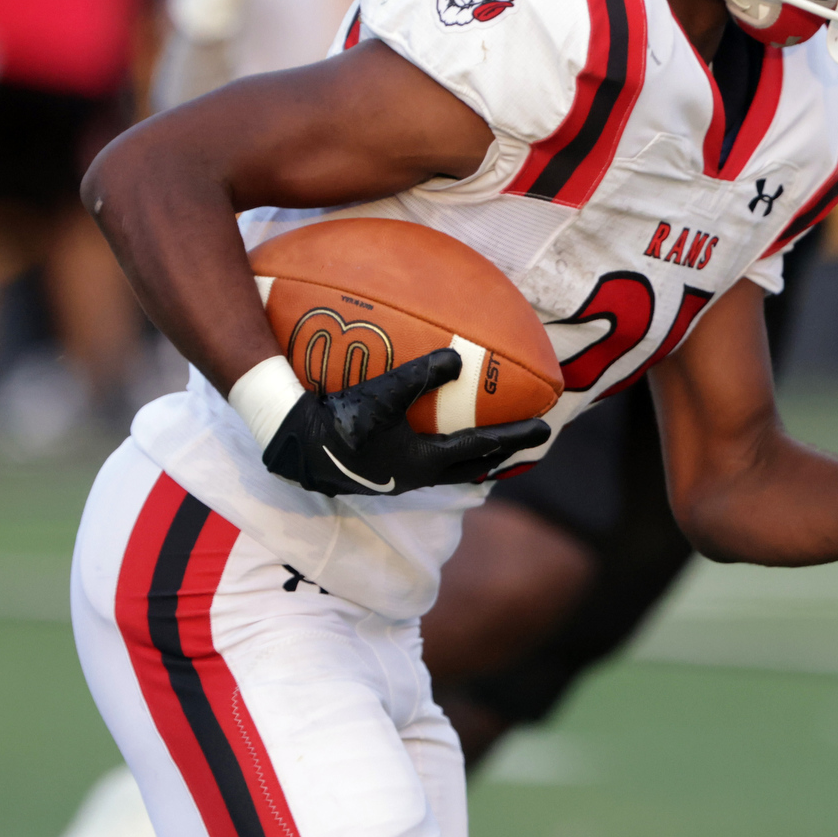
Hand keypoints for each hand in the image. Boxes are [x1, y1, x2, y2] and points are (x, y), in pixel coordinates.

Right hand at [262, 348, 548, 496]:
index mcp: (424, 463)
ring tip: (481, 444)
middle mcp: (414, 476)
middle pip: (469, 468)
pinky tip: (424, 432)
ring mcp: (394, 476)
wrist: (292, 443)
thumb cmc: (340, 420)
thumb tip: (460, 360)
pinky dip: (434, 447)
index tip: (545, 431)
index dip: (514, 437)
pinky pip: (417, 458)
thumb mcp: (384, 394)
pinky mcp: (374, 469)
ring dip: (467, 457)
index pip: (481, 448)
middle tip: (520, 444)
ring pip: (444, 469)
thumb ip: (422, 376)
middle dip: (497, 455)